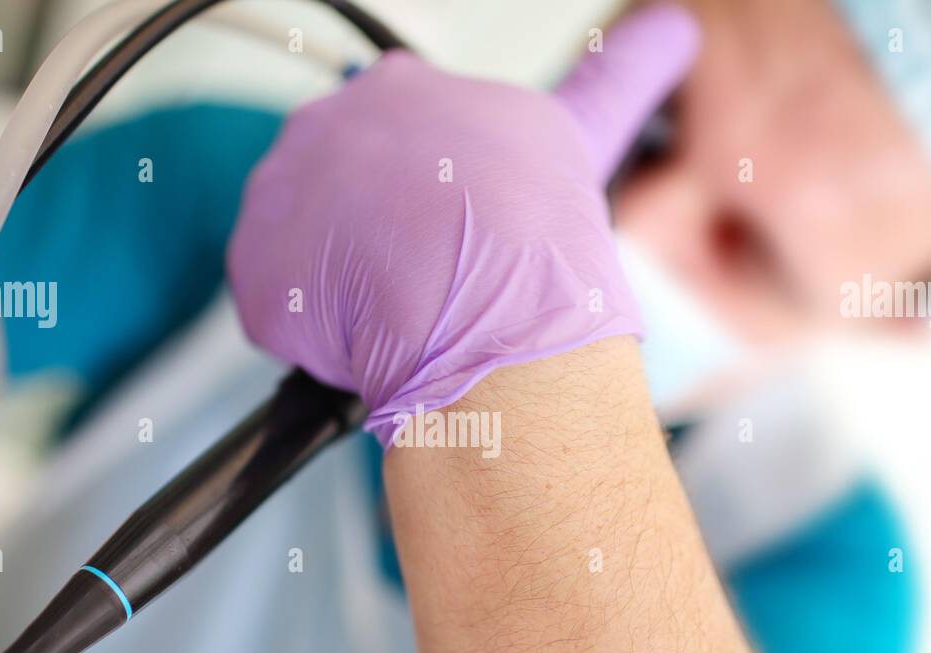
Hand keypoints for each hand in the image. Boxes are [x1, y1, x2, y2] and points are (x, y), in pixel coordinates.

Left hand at [228, 5, 699, 445]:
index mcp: (403, 90)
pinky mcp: (256, 263)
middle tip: (427, 287)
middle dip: (377, 239)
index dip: (420, 193)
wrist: (486, 306)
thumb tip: (674, 30)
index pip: (395, 132)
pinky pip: (278, 307)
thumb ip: (614, 81)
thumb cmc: (538, 233)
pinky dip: (315, 336)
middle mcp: (331, 122)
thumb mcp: (587, 130)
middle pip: (341, 193)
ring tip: (403, 319)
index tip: (442, 226)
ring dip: (345, 287)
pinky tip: (364, 343)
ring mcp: (284, 189)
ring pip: (307, 250)